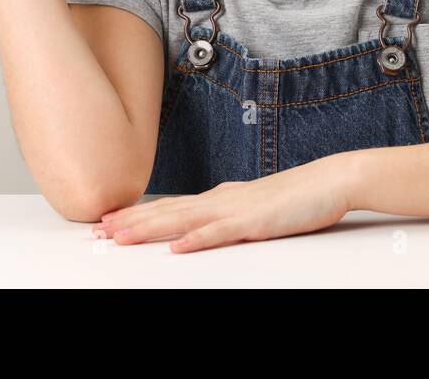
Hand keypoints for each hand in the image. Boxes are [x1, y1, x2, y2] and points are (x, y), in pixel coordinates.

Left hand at [91, 154, 356, 252]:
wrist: (330, 180)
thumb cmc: (296, 195)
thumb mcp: (253, 204)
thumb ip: (226, 211)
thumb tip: (201, 217)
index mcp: (219, 197)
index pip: (170, 207)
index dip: (137, 215)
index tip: (109, 223)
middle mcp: (220, 200)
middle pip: (167, 212)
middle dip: (131, 222)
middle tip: (98, 231)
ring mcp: (236, 210)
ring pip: (184, 220)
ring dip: (150, 229)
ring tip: (121, 237)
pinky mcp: (256, 222)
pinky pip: (221, 233)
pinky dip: (197, 240)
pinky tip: (177, 248)